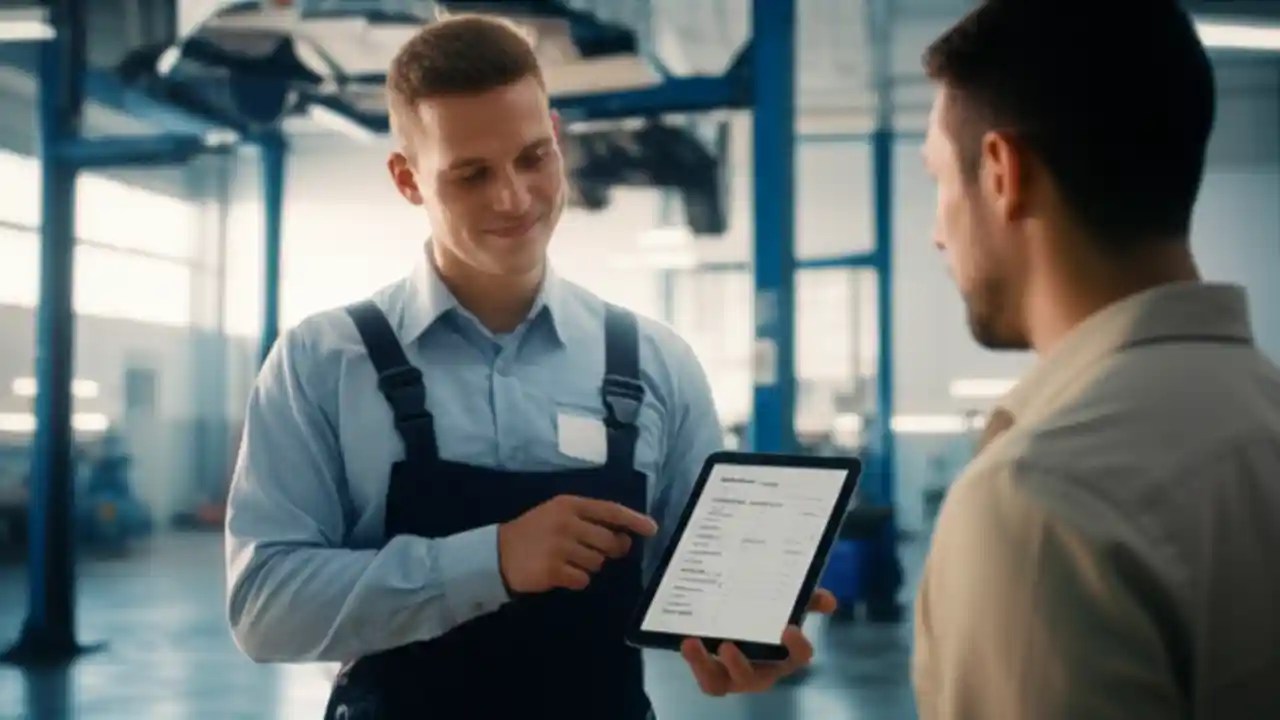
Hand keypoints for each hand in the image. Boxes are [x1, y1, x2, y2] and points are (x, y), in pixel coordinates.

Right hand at [498, 495, 657, 593]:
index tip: (652, 529)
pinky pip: (583, 580)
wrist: (497, 554)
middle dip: (610, 551)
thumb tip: (624, 538)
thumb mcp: (558, 515)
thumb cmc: (533, 532)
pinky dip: (576, 580)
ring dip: (588, 566)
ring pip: (598, 563)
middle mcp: (567, 523)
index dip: (634, 520)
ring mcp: (560, 547)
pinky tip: (560, 574)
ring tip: (567, 561)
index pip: (610, 510)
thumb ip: (589, 521)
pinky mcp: (554, 570)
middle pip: (609, 541)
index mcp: (569, 505)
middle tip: (595, 552)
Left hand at [681, 590, 837, 695]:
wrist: (737, 615)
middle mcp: (760, 670)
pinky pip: (702, 675)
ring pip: (719, 684)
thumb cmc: (767, 615)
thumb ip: (807, 599)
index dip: (797, 647)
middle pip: (754, 679)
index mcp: (784, 654)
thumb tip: (829, 601)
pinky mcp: (710, 669)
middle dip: (739, 666)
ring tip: (693, 644)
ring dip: (704, 667)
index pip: (799, 656)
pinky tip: (686, 640)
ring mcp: (732, 673)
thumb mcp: (786, 602)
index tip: (789, 628)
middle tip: (726, 645)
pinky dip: (693, 661)